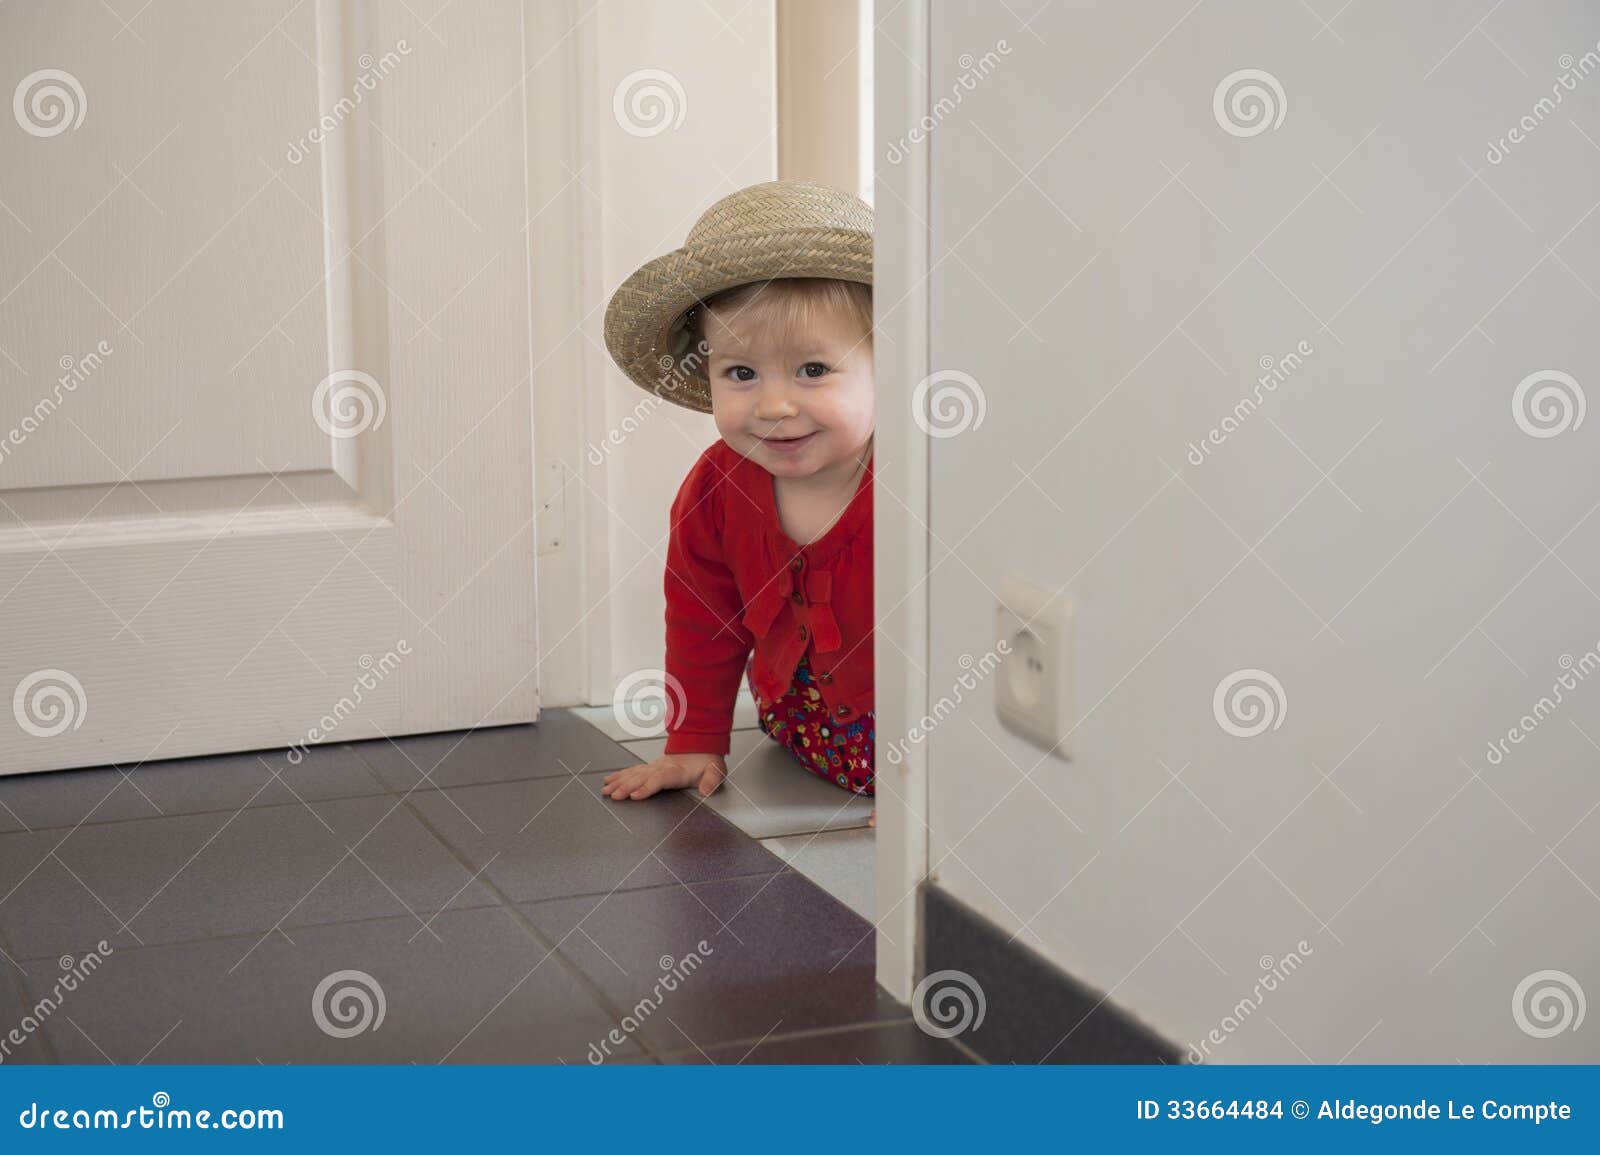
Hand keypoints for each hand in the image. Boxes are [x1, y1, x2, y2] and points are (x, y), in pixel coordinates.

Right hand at [601, 753, 726, 800]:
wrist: (702, 744)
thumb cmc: (707, 760)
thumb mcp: (716, 769)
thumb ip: (711, 779)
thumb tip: (706, 791)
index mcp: (677, 770)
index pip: (659, 779)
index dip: (646, 787)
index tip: (634, 795)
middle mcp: (662, 767)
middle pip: (641, 777)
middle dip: (626, 786)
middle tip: (614, 795)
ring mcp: (654, 766)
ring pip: (633, 773)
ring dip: (619, 781)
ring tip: (606, 789)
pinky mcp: (650, 767)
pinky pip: (632, 770)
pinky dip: (619, 775)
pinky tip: (609, 780)